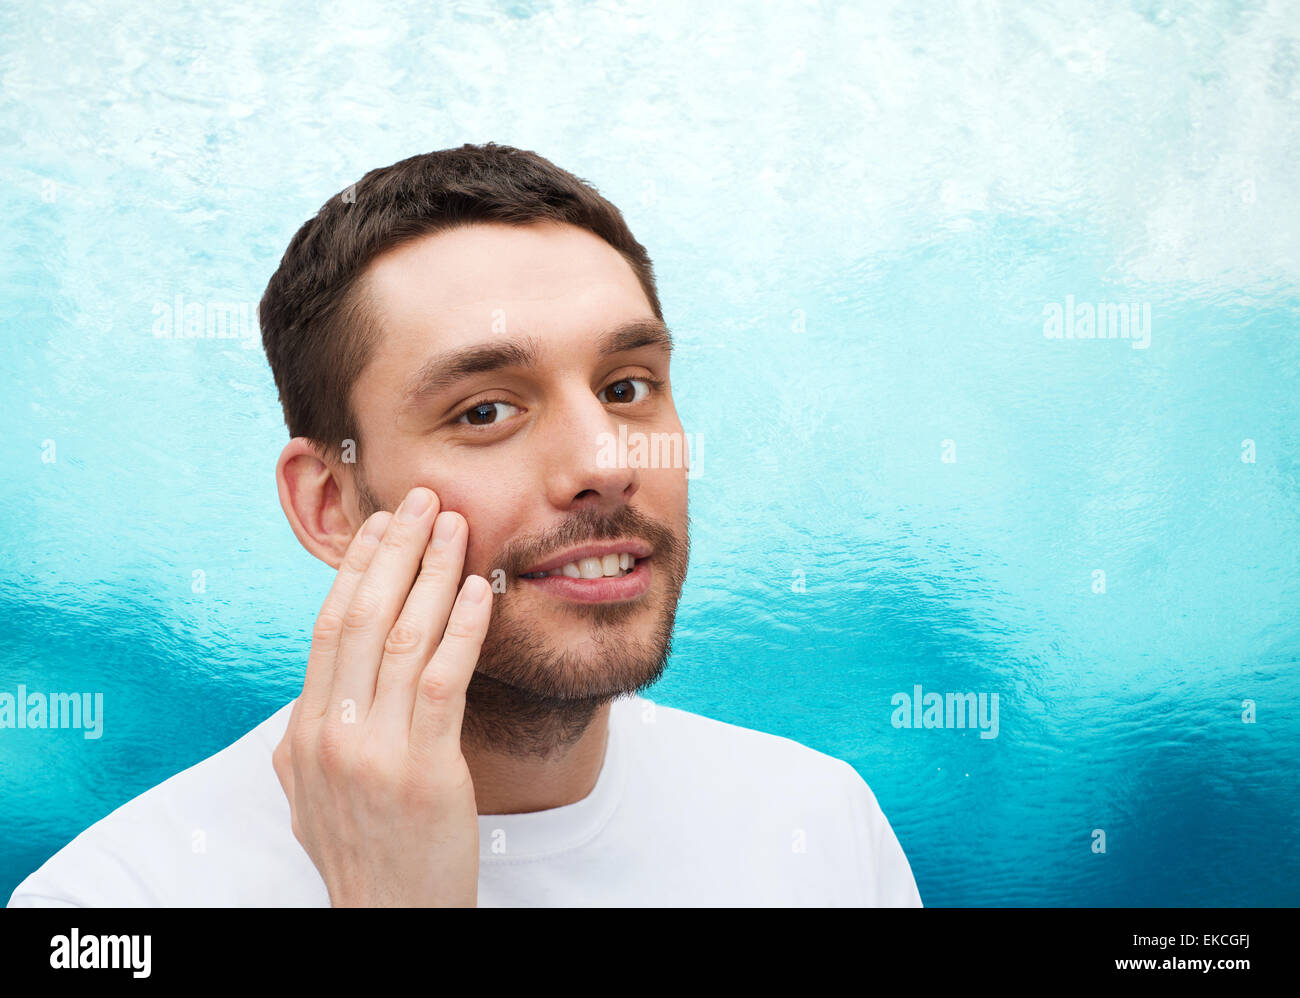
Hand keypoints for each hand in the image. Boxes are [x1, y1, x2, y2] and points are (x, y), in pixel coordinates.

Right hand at [272, 486, 492, 906]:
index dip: (357, 568)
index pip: (329, 627)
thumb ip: (316, 732)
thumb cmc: (364, 851)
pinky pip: (444, 681)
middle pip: (362, 617)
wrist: (392, 917)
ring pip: (403, 638)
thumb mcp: (313, 792)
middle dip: (394, 550)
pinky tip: (480, 589)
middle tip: (420, 498)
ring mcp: (374, 752)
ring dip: (432, 572)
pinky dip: (462, 627)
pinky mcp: (424, 770)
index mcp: (302, 733)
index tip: (381, 523)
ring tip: (454, 525)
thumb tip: (322, 683)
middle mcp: (329, 734)